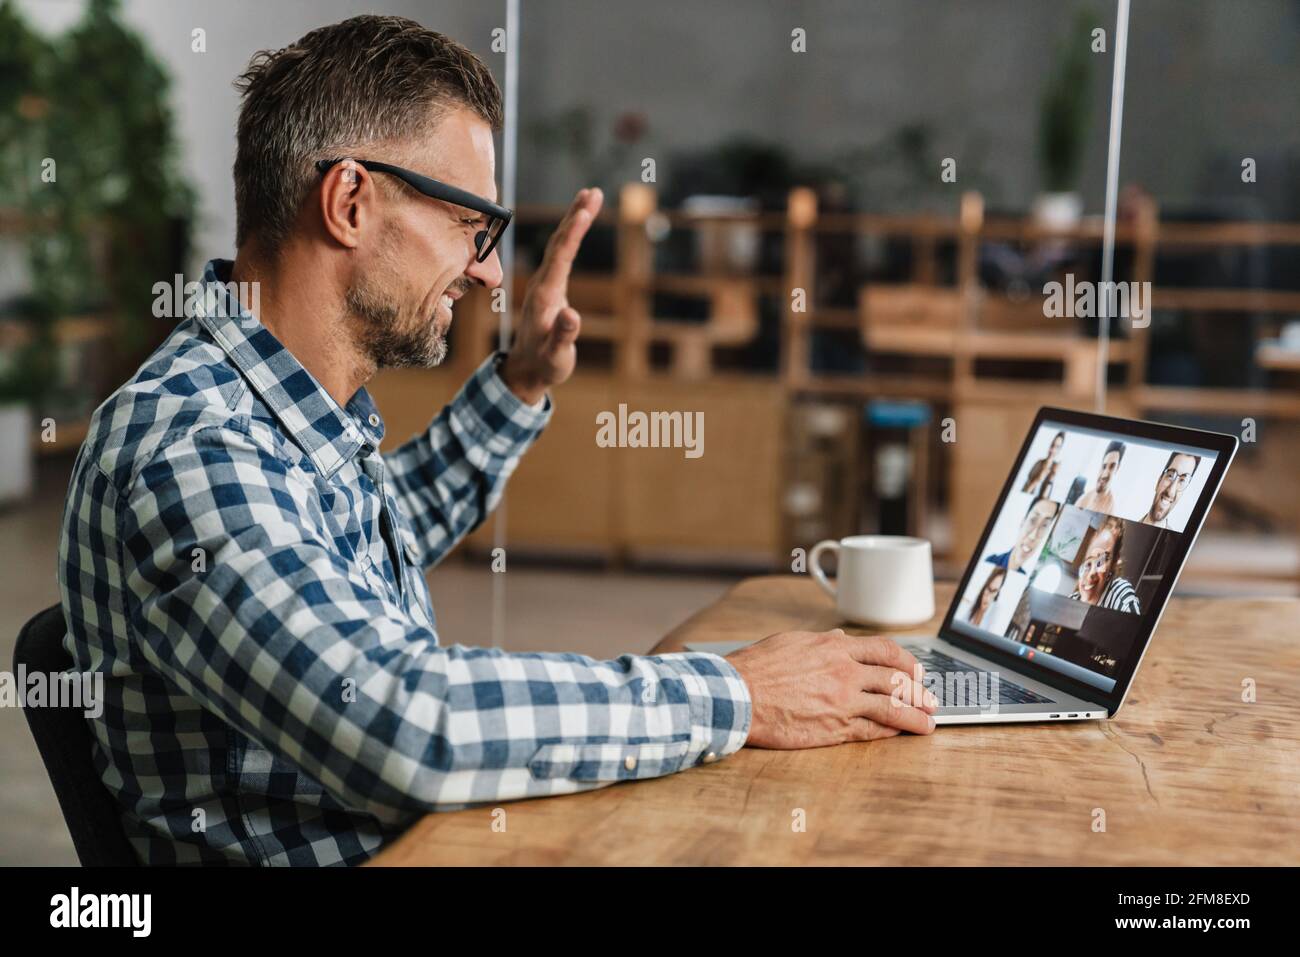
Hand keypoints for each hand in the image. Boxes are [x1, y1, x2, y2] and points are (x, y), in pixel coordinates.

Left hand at [500, 187, 603, 403]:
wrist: (527, 369)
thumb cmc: (544, 364)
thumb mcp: (556, 356)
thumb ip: (563, 336)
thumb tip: (573, 315)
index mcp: (545, 296)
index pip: (561, 257)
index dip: (573, 233)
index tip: (585, 210)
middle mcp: (543, 284)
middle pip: (559, 242)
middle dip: (576, 215)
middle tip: (594, 191)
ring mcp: (545, 283)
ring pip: (559, 244)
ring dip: (574, 219)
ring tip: (590, 196)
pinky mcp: (550, 286)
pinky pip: (561, 253)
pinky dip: (572, 234)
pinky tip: (579, 223)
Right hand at [726, 629, 937, 748]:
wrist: (737, 695)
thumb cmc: (756, 668)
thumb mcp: (792, 642)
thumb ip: (823, 643)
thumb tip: (842, 639)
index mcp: (834, 647)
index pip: (885, 651)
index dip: (908, 661)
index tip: (916, 670)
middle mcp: (844, 671)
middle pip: (896, 680)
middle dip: (919, 691)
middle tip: (931, 700)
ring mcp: (842, 701)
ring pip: (892, 708)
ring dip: (915, 717)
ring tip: (928, 724)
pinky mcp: (834, 728)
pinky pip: (872, 731)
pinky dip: (890, 732)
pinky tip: (899, 734)